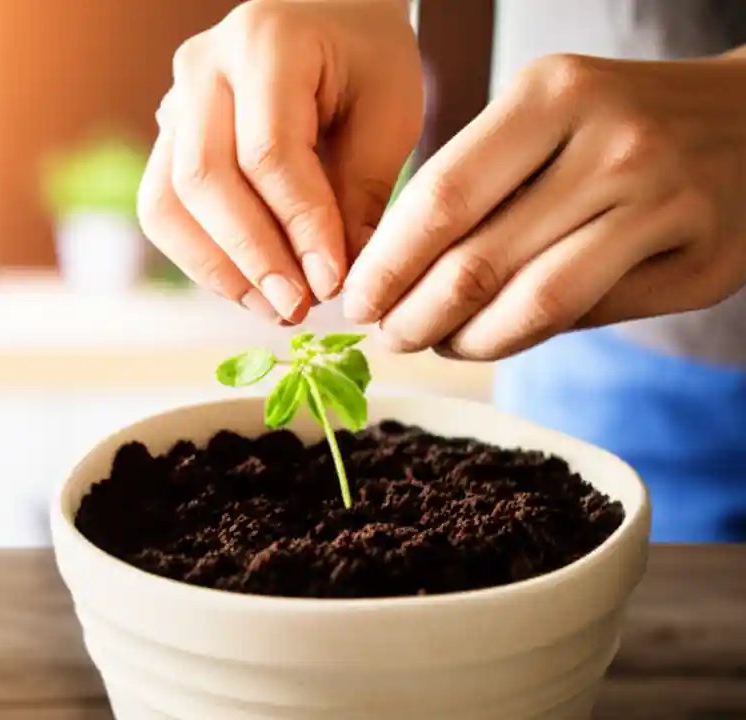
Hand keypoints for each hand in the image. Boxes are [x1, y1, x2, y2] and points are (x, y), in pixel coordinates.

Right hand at [138, 0, 421, 323]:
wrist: (328, 20)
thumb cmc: (366, 61)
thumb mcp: (390, 111)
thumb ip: (360, 190)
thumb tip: (331, 280)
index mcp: (266, 42)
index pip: (269, 152)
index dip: (300, 225)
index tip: (333, 282)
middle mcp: (202, 67)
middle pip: (203, 179)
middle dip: (252, 256)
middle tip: (297, 307)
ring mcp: (173, 101)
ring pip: (166, 202)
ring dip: (217, 267)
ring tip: (272, 307)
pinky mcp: (166, 140)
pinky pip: (164, 211)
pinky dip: (203, 258)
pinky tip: (250, 286)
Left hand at [344, 52, 745, 359]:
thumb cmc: (615, 124)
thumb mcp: (545, 115)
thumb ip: (476, 181)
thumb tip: (388, 273)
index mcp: (552, 95)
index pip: (440, 198)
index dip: (387, 264)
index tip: (356, 300)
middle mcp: (612, 145)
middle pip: (478, 261)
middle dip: (414, 315)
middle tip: (387, 336)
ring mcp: (664, 205)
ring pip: (533, 304)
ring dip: (465, 340)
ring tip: (434, 343)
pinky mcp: (700, 263)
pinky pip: (590, 318)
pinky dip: (527, 337)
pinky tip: (495, 335)